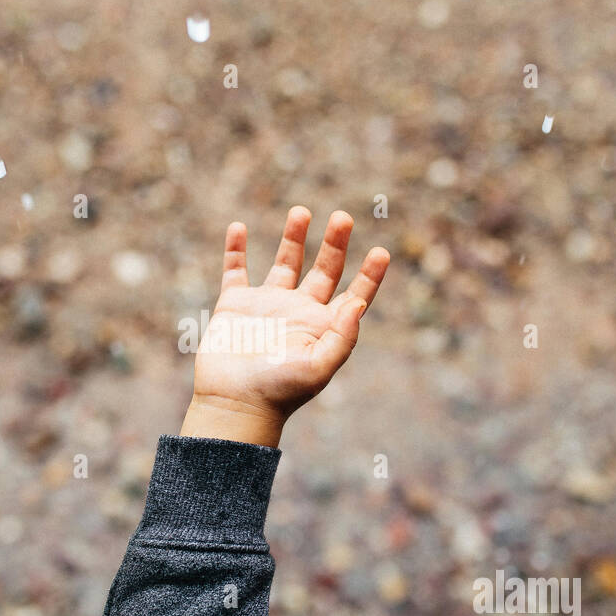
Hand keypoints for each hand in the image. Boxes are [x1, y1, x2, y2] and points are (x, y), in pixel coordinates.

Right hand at [180, 206, 389, 446]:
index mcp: (323, 327)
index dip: (370, 275)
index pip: (354, 295)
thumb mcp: (319, 367)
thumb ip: (342, 336)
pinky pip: (236, 271)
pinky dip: (236, 249)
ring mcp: (266, 306)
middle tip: (343, 217)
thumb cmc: (279, 392)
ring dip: (293, 237)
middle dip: (334, 243)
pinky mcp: (234, 306)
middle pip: (323, 269)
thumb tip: (359, 302)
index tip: (382, 252)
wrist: (234, 404)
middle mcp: (298, 312)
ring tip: (301, 211)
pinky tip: (239, 227)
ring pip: (284, 262)